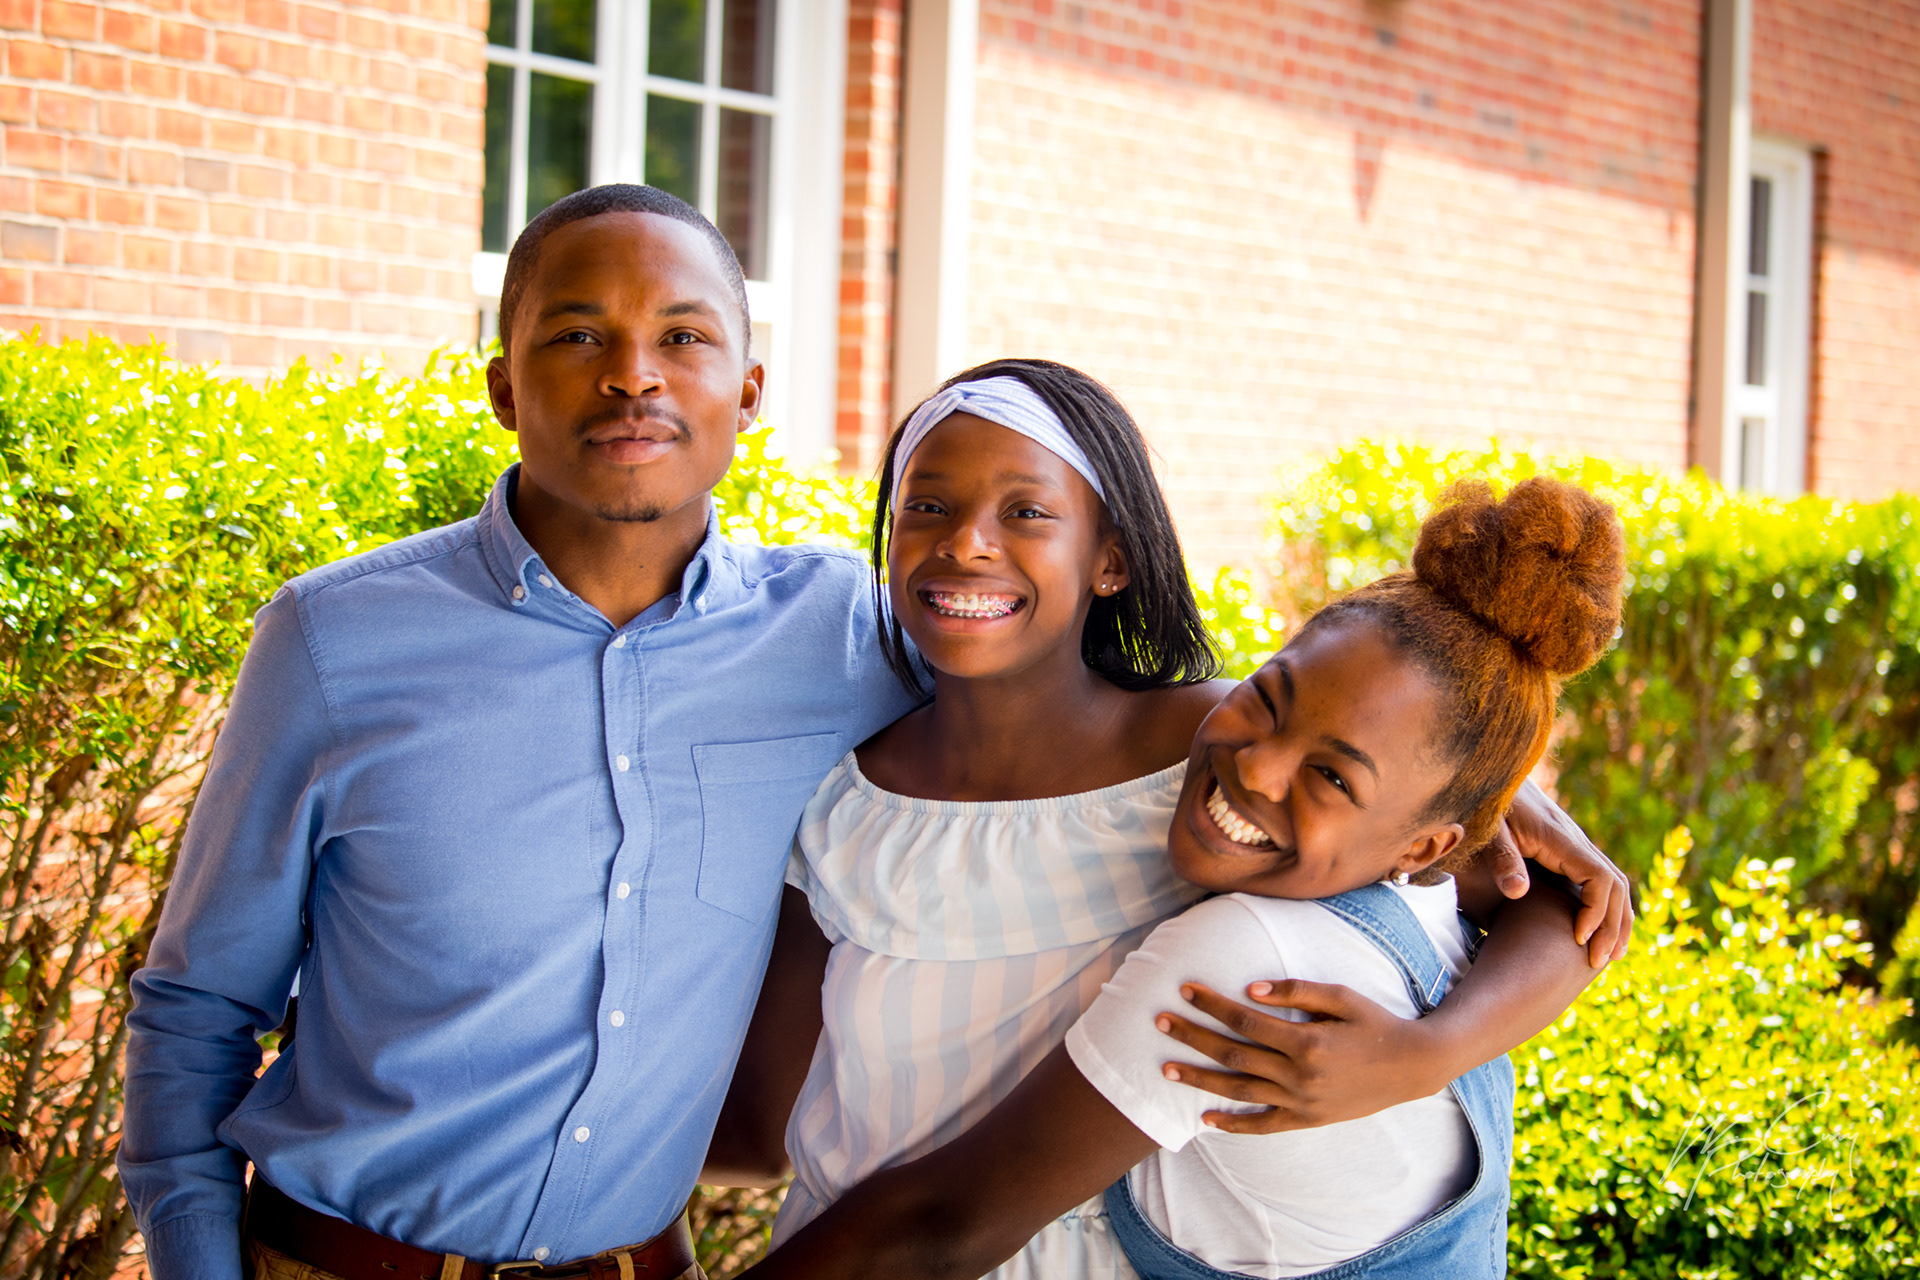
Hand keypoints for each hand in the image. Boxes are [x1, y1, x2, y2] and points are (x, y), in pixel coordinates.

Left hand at [1154, 980, 1447, 1133]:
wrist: (1413, 1067)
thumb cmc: (1376, 1023)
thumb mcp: (1342, 997)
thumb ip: (1297, 991)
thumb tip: (1250, 991)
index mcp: (1307, 1041)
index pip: (1245, 1021)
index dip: (1211, 1004)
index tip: (1184, 989)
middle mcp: (1300, 1075)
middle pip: (1233, 1054)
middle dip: (1192, 1037)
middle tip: (1158, 1022)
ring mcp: (1303, 1102)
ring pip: (1240, 1091)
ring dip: (1201, 1080)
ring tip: (1167, 1069)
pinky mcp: (1308, 1120)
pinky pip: (1264, 1126)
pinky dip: (1234, 1125)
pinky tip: (1205, 1120)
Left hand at [1485, 779, 1632, 967]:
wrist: (1486, 773)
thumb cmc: (1483, 803)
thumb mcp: (1487, 829)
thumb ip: (1501, 857)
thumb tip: (1518, 892)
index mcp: (1559, 838)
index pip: (1599, 878)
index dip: (1596, 912)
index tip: (1578, 939)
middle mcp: (1574, 841)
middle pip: (1615, 884)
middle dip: (1613, 925)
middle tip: (1600, 961)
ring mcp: (1572, 844)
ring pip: (1612, 882)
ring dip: (1616, 918)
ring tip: (1607, 954)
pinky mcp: (1564, 849)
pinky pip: (1597, 879)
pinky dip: (1604, 906)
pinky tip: (1593, 929)